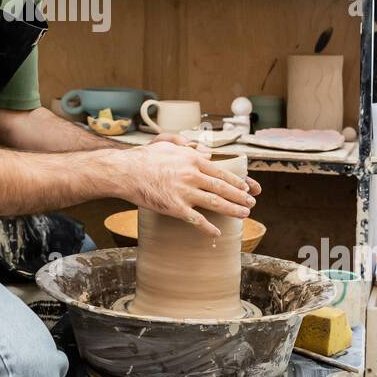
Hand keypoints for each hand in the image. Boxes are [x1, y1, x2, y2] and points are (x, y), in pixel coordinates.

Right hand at [121, 141, 256, 235]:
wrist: (126, 172)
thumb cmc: (144, 157)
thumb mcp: (168, 143)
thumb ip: (187, 146)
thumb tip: (205, 152)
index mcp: (192, 160)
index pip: (220, 172)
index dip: (235, 181)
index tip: (246, 187)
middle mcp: (192, 175)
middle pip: (222, 188)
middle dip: (240, 197)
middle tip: (251, 203)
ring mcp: (185, 193)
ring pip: (215, 203)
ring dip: (232, 210)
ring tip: (244, 214)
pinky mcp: (175, 208)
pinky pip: (196, 220)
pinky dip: (208, 228)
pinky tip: (217, 233)